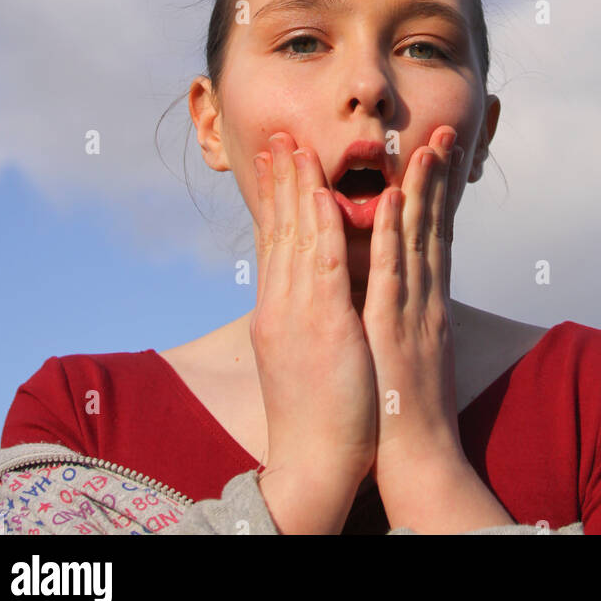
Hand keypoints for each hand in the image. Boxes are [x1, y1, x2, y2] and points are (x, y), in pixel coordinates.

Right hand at [249, 132, 377, 488]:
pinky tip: (328, 194)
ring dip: (302, 186)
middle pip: (281, 230)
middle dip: (281, 180)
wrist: (313, 465)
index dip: (275, 199)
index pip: (274, 242)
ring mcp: (301, 314)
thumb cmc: (317, 415)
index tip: (272, 162)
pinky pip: (326, 264)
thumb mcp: (299, 356)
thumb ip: (300, 318)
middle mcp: (283, 306)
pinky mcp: (326, 326)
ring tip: (300, 145)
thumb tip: (307, 292)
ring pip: (301, 236)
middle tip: (279, 136)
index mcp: (278, 312)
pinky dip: (326, 226)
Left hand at [360, 126, 466, 487]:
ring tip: (427, 145)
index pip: (437, 233)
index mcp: (430, 301)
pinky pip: (393, 273)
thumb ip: (413, 310)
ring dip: (422, 190)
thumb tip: (409, 285)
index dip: (440, 191)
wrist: (420, 458)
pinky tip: (393, 202)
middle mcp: (428, 298)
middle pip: (436, 225)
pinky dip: (394, 235)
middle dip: (440, 177)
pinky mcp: (393, 328)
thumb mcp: (415, 346)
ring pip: (418, 238)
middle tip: (446, 130)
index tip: (441, 152)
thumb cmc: (408, 406)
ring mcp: (414, 310)